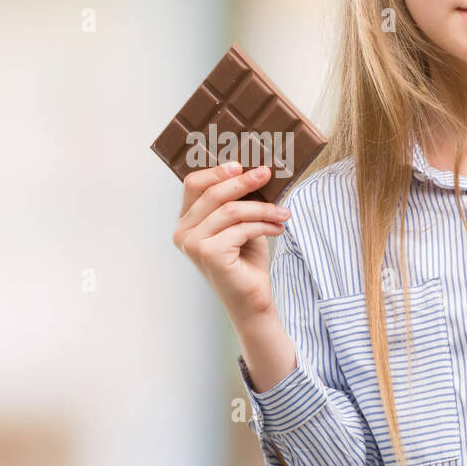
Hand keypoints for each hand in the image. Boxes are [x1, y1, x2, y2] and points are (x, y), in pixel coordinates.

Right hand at [173, 162, 290, 321]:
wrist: (252, 300)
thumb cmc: (246, 261)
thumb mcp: (241, 223)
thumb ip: (238, 201)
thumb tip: (256, 170)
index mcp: (187, 222)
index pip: (193, 185)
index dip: (216, 171)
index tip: (241, 165)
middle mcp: (183, 233)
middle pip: (212, 194)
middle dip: (243, 182)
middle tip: (267, 174)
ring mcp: (192, 244)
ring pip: (230, 211)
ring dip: (262, 208)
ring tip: (283, 213)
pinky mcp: (208, 254)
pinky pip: (240, 228)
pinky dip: (264, 225)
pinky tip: (278, 229)